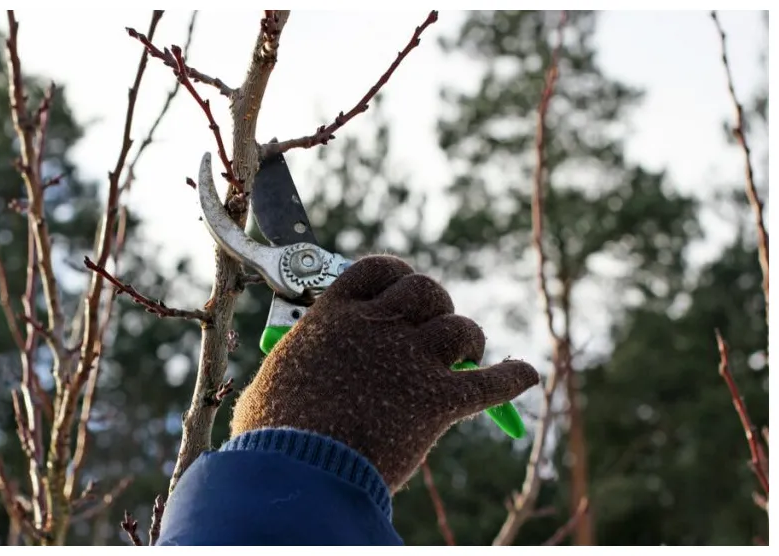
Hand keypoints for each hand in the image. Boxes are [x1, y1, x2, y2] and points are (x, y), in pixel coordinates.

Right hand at [230, 255, 539, 491]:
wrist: (299, 468)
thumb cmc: (274, 432)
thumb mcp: (273, 382)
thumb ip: (294, 366)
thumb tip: (287, 381)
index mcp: (335, 316)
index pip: (377, 269)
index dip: (397, 274)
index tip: (402, 287)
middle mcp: (377, 327)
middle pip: (425, 290)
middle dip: (435, 304)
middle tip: (433, 328)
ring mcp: (411, 360)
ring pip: (460, 328)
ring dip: (468, 339)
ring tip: (467, 355)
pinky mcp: (438, 399)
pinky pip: (491, 381)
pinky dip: (511, 377)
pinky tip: (525, 375)